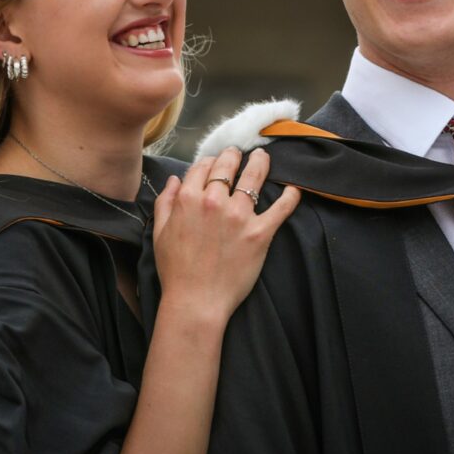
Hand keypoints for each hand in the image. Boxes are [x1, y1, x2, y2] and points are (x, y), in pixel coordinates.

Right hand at [152, 147, 301, 326]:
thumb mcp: (160, 232)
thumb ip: (165, 202)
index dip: (210, 162)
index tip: (216, 162)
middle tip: (241, 153)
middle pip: (228, 166)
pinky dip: (290, 196)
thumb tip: (175, 179)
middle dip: (234, 156)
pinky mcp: (260, 233)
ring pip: (254, 178)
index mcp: (189, 199)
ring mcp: (239, 216)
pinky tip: (294, 189)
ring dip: (260, 163)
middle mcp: (214, 201)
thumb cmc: (176, 270)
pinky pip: (280, 208)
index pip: (202, 167)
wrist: (196, 301)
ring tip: (264, 158)